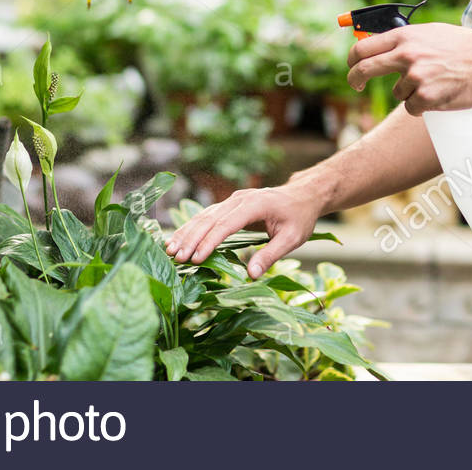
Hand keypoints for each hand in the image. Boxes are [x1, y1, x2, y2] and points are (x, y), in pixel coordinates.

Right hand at [163, 183, 323, 278]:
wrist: (302, 195)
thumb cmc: (299, 218)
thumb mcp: (292, 238)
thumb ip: (271, 255)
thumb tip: (251, 276)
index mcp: (255, 204)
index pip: (227, 224)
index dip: (210, 241)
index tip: (196, 259)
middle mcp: (239, 199)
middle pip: (210, 218)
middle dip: (191, 238)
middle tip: (175, 257)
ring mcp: (233, 199)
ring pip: (204, 215)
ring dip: (186, 231)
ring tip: (169, 249)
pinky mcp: (229, 204)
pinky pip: (207, 215)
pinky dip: (192, 227)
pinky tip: (179, 239)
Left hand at [346, 22, 471, 114]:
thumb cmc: (462, 46)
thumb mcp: (430, 33)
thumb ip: (404, 40)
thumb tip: (377, 47)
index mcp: (405, 36)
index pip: (363, 48)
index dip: (352, 60)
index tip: (352, 67)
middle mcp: (406, 54)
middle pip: (363, 70)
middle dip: (355, 80)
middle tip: (356, 86)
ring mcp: (416, 76)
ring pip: (397, 92)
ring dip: (410, 92)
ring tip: (435, 82)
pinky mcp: (426, 97)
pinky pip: (412, 108)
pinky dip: (422, 106)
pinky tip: (440, 94)